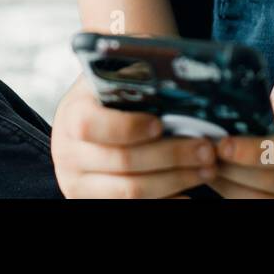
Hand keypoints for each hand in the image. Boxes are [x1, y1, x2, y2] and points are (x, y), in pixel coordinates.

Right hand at [50, 78, 218, 197]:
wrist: (95, 111)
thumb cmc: (116, 87)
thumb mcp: (120, 70)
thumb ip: (140, 67)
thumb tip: (177, 64)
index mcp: (72, 113)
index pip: (90, 125)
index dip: (129, 127)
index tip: (161, 124)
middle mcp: (67, 152)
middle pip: (122, 162)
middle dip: (170, 156)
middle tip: (206, 149)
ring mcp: (77, 182)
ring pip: (131, 191)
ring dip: (174, 180)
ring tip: (206, 169)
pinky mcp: (93, 201)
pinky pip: (134, 208)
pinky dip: (166, 200)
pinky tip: (189, 190)